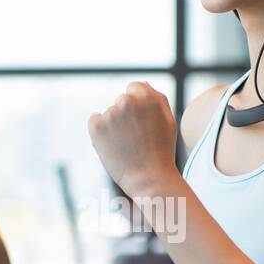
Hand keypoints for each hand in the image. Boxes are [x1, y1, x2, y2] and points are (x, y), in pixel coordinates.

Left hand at [88, 81, 179, 196]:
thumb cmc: (161, 152)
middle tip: (136, 138)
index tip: (140, 123)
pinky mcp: (97, 126)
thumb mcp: (169, 121)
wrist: (149, 179)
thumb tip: (143, 84)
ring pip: (109, 114)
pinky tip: (113, 145)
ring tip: (127, 146)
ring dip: (114, 126)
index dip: (137, 106)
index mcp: (148, 96)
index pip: (133, 87)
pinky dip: (100, 132)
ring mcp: (111, 113)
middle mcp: (128, 101)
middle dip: (125, 115)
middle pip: (121, 101)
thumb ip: (158, 99)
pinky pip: (95, 121)